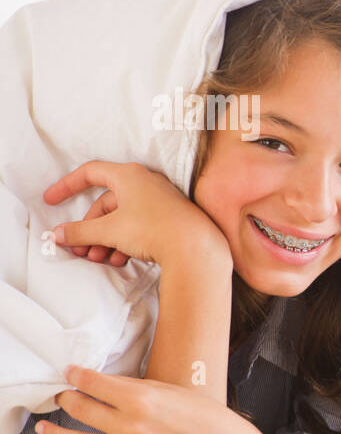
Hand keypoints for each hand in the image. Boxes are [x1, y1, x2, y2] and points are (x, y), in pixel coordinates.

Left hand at [33, 365, 258, 433]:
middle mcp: (129, 425)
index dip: (75, 375)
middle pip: (79, 407)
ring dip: (55, 432)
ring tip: (45, 428)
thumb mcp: (174, 392)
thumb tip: (107, 384)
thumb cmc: (207, 419)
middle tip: (61, 396)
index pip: (92, 382)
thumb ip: (137, 388)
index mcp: (141, 399)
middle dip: (65, 398)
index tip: (69, 372)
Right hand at [45, 161, 227, 268]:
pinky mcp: (171, 219)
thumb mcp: (109, 231)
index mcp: (129, 176)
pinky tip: (121, 261)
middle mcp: (146, 183)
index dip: (67, 185)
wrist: (196, 248)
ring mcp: (161, 201)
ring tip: (98, 259)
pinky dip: (126, 242)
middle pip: (107, 203)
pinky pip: (140, 227)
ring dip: (106, 240)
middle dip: (90, 229)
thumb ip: (80, 231)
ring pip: (123, 218)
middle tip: (79, 250)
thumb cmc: (153, 229)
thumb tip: (58, 234)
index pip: (91, 173)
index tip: (51, 200)